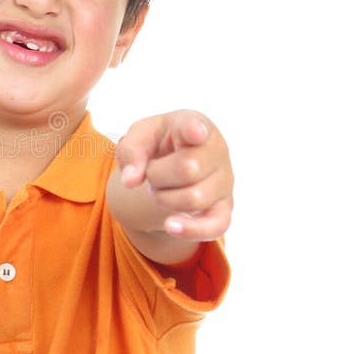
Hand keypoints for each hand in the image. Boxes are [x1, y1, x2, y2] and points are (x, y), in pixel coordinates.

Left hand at [116, 110, 232, 240]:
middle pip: (187, 169)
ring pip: (194, 199)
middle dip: (158, 175)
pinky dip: (191, 229)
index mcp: (193, 124)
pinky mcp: (224, 207)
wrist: (173, 164)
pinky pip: (216, 225)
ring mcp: (224, 180)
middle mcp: (217, 150)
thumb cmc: (158, 144)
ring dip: (165, 198)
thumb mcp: (138, 137)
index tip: (193, 132)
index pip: (194, 126)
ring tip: (162, 188)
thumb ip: (130, 150)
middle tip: (153, 172)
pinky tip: (171, 226)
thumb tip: (130, 181)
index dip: (193, 130)